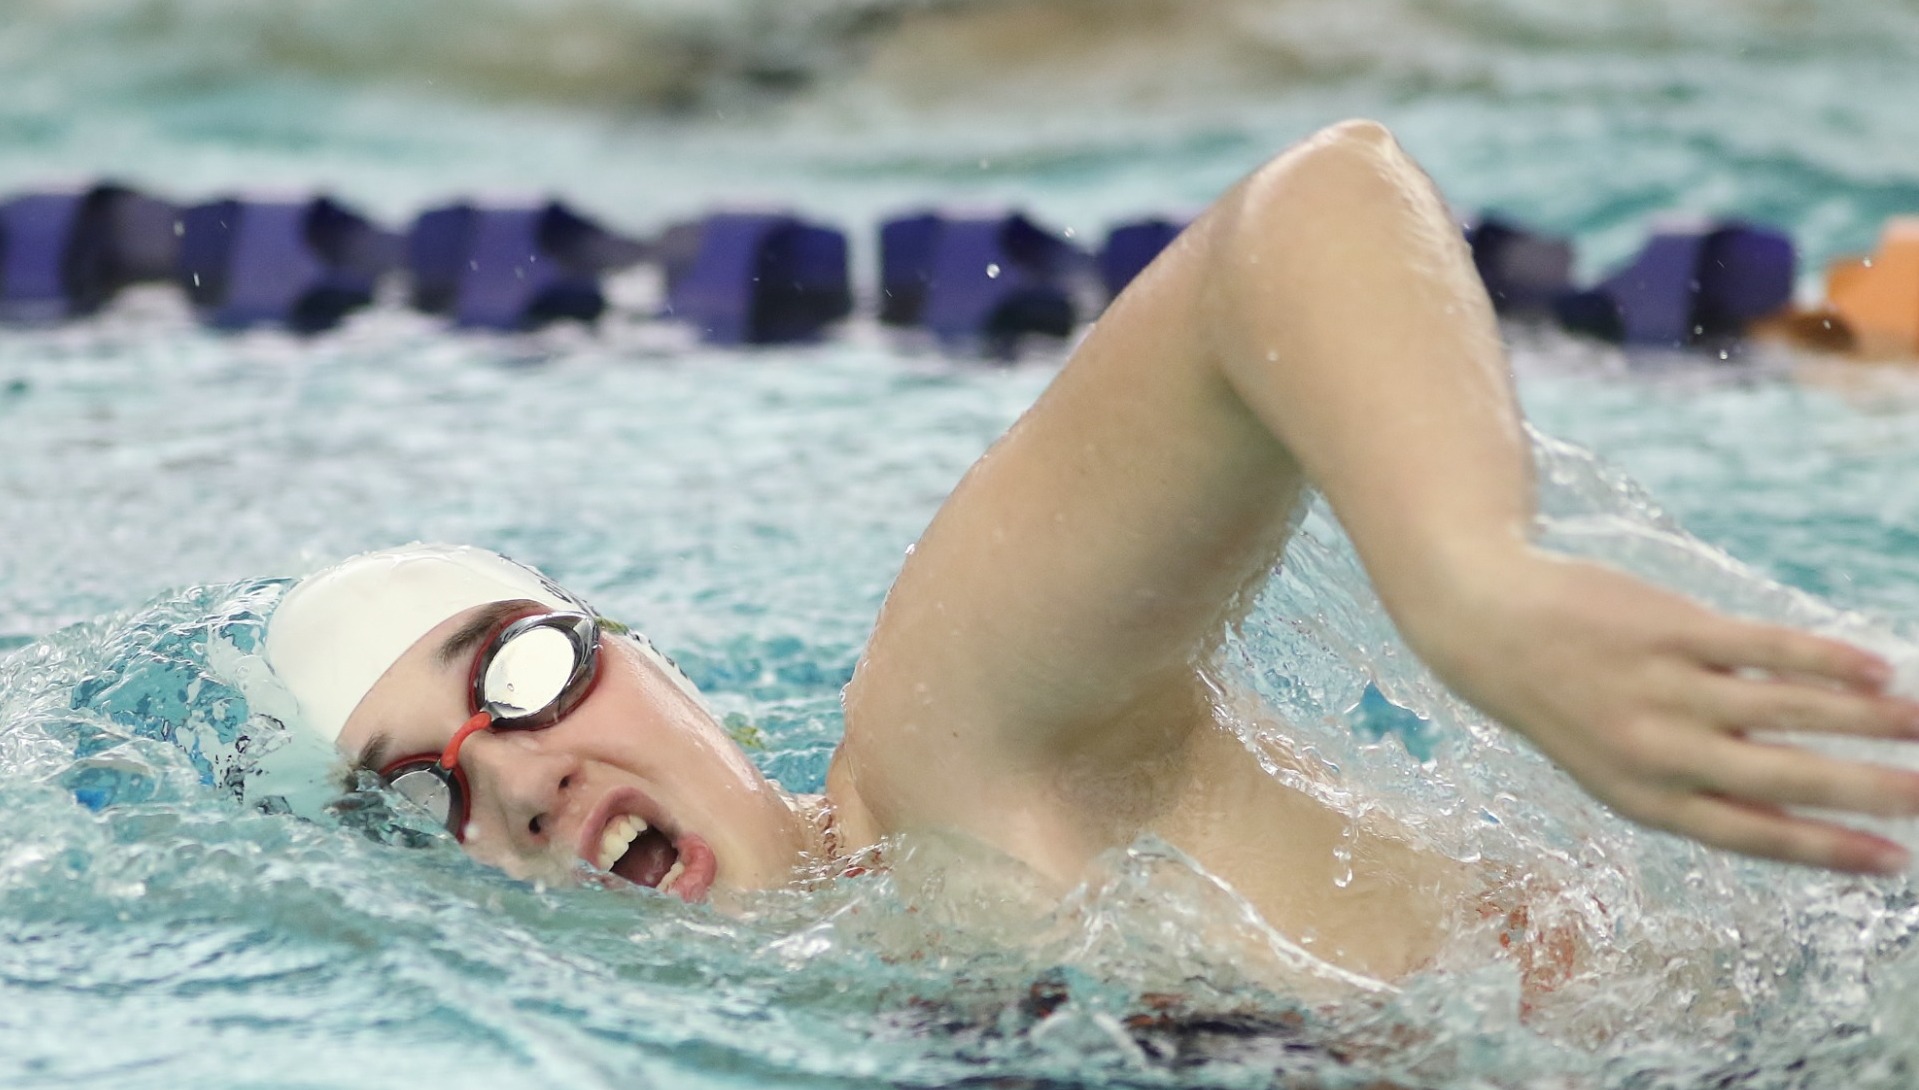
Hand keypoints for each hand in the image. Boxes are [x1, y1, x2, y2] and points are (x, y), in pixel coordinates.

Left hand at [1401, 548, 1918, 872]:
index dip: (1828, 849)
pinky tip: (1875, 668)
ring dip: (1866, 719)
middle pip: (1784, 778)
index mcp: (1647, 799)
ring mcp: (1664, 689)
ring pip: (1786, 708)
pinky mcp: (1667, 631)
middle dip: (1868, 791)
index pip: (1754, 834)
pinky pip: (1762, 647)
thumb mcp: (1619, 770)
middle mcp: (1658, 751)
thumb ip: (1700, 791)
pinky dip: (1823, 659)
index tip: (1897, 860)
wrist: (1489, 628)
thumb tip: (1805, 819)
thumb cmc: (1570, 706)